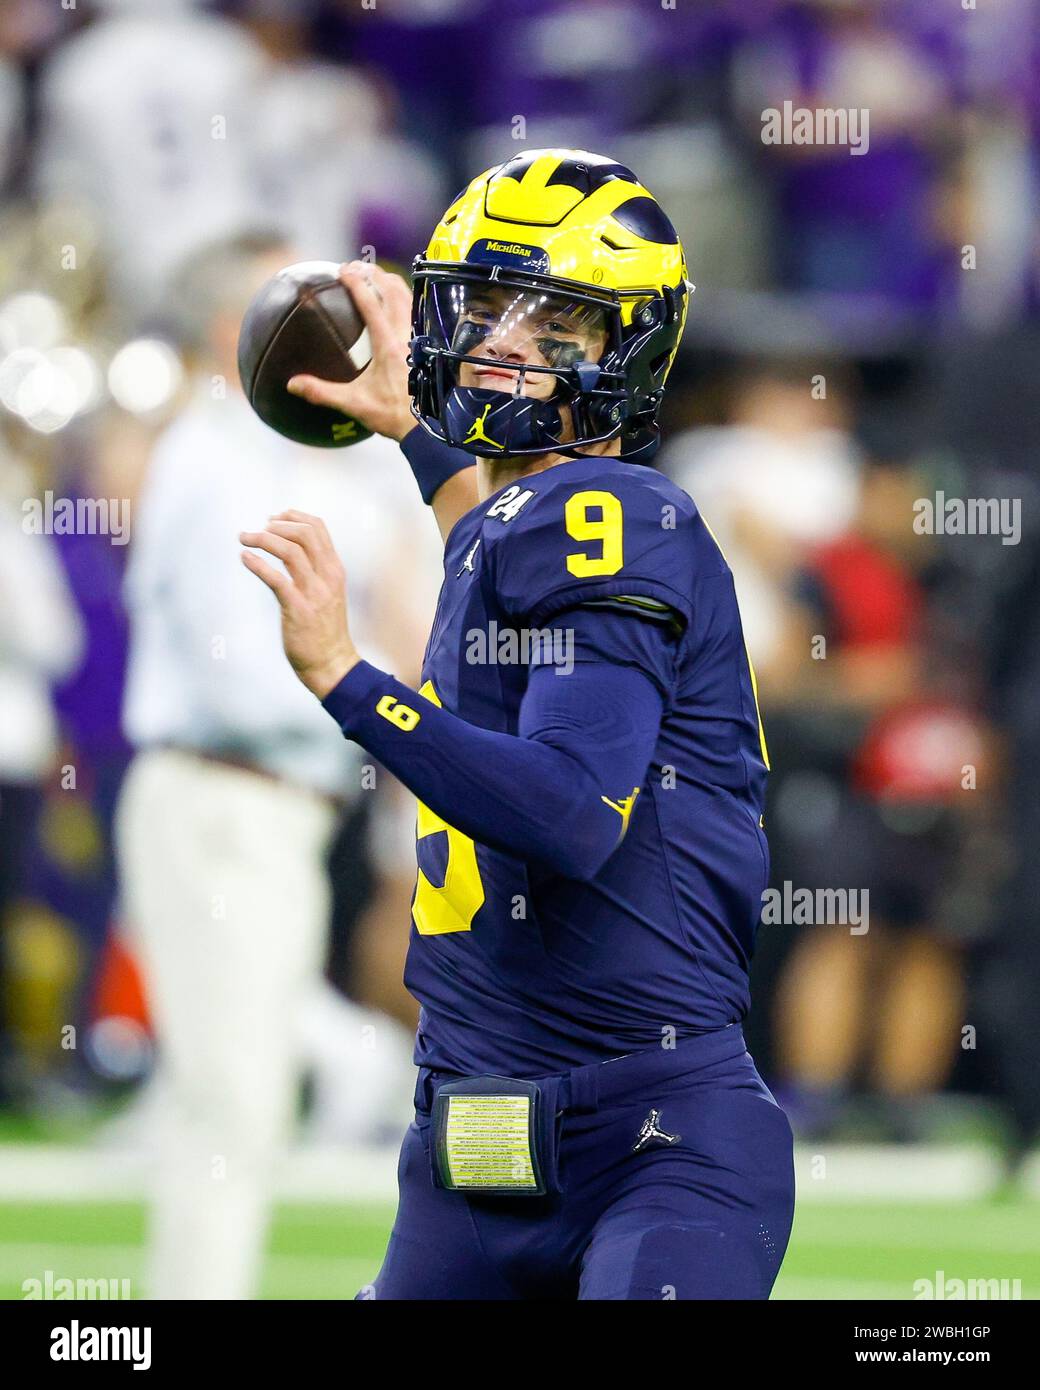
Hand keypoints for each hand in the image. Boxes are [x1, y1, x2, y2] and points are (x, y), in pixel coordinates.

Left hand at [240, 509, 359, 698]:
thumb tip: (288, 549)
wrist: (332, 664)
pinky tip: (244, 558)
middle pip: (304, 533)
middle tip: (257, 529)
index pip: (318, 528)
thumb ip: (314, 571)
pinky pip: (276, 579)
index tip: (273, 519)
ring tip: (245, 538)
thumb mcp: (327, 592)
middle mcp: (327, 577)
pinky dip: (258, 564)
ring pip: (290, 551)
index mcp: (334, 569)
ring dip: (263, 539)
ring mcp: (314, 593)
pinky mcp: (298, 610)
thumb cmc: (324, 630)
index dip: (293, 516)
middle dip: (276, 525)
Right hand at [286, 262, 416, 442]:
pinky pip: (418, 312)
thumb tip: (292, 384)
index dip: (356, 283)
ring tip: (375, 276)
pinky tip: (398, 301)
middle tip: (356, 267)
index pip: (371, 304)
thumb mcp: (354, 404)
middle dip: (374, 274)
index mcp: (388, 345)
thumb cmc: (393, 416)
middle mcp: (406, 335)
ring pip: (409, 298)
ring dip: (391, 282)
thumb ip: (322, 392)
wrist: (427, 428)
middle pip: (393, 291)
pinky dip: (406, 298)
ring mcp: (420, 338)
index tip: (342, 269)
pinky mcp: (427, 344)